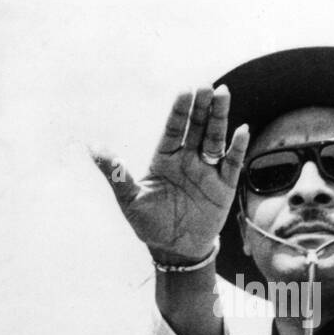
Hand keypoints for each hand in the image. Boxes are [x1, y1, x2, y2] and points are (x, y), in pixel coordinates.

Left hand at [93, 86, 247, 262]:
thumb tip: (92, 149)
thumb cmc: (149, 223)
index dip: (179, 112)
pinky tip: (241, 131)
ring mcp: (207, 170)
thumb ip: (115, 174)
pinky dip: (237, 148)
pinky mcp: (224, 186)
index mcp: (165, 159)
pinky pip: (232, 163)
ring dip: (219, 118)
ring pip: (215, 139)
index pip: (173, 130)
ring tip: (223, 94)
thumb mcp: (129, 199)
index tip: (184, 91)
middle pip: (196, 128)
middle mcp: (187, 159)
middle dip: (201, 108)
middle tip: (206, 86)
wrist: (174, 249)